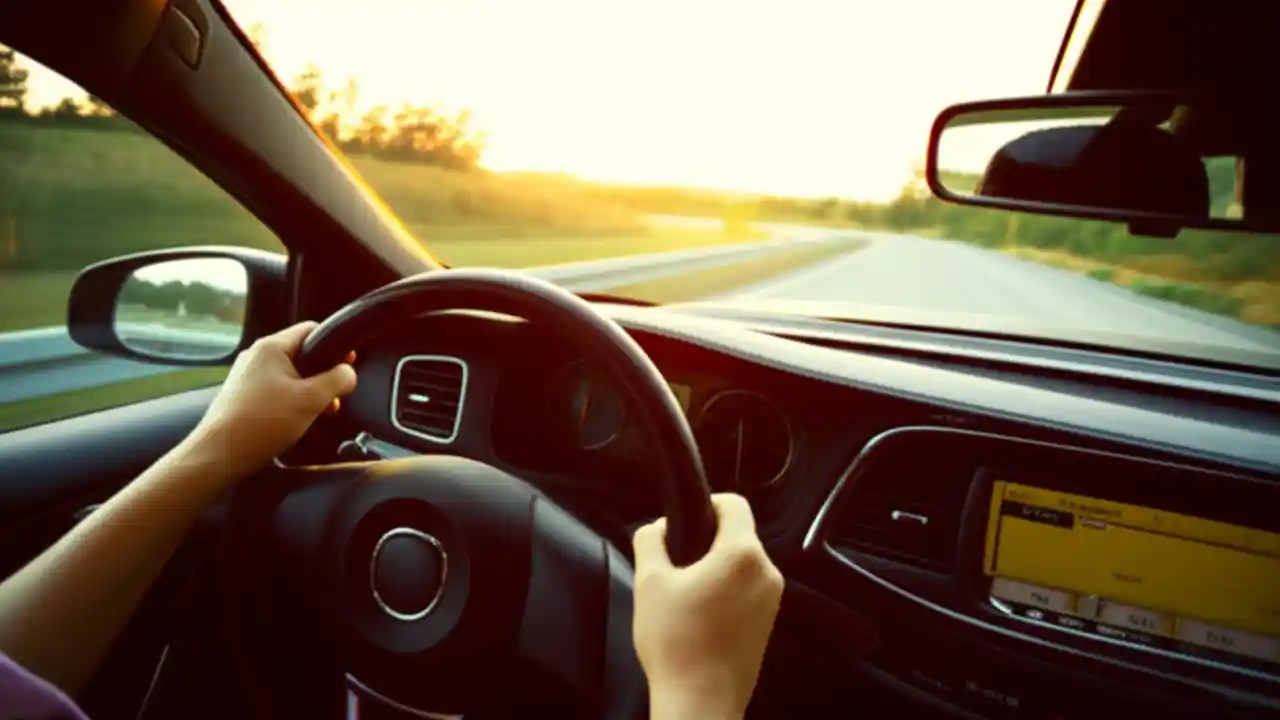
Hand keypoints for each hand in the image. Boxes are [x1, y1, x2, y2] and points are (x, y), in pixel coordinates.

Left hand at [185, 321, 356, 481]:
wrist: (220, 454)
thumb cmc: (262, 423)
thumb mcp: (312, 400)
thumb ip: (338, 380)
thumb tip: (348, 373)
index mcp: (271, 347)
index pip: (311, 330)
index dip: (335, 346)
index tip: (347, 364)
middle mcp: (256, 357)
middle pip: (302, 356)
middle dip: (323, 377)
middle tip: (333, 398)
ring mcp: (246, 376)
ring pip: (289, 376)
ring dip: (308, 393)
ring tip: (316, 414)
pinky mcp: (242, 396)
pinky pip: (275, 391)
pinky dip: (291, 402)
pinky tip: (295, 422)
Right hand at [632, 494, 783, 719]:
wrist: (699, 702)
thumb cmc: (676, 644)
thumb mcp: (648, 582)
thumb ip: (650, 540)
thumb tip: (657, 528)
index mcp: (742, 554)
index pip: (734, 503)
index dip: (708, 503)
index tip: (687, 519)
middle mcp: (766, 573)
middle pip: (738, 535)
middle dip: (707, 542)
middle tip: (676, 563)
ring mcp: (771, 600)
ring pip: (742, 564)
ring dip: (716, 568)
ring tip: (685, 593)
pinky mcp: (768, 622)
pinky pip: (747, 589)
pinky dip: (726, 591)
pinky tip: (699, 614)